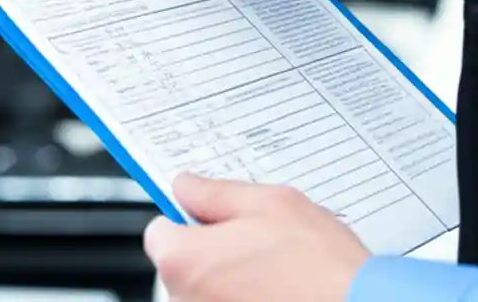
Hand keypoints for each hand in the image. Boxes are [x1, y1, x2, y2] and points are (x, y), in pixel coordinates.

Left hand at [145, 174, 370, 301]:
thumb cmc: (317, 265)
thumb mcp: (267, 203)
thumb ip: (214, 193)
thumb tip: (185, 186)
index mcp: (183, 260)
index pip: (159, 231)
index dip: (187, 220)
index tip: (212, 218)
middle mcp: (184, 300)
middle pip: (183, 264)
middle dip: (212, 251)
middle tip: (257, 243)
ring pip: (207, 291)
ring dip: (230, 281)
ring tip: (276, 272)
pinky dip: (244, 299)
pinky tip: (279, 293)